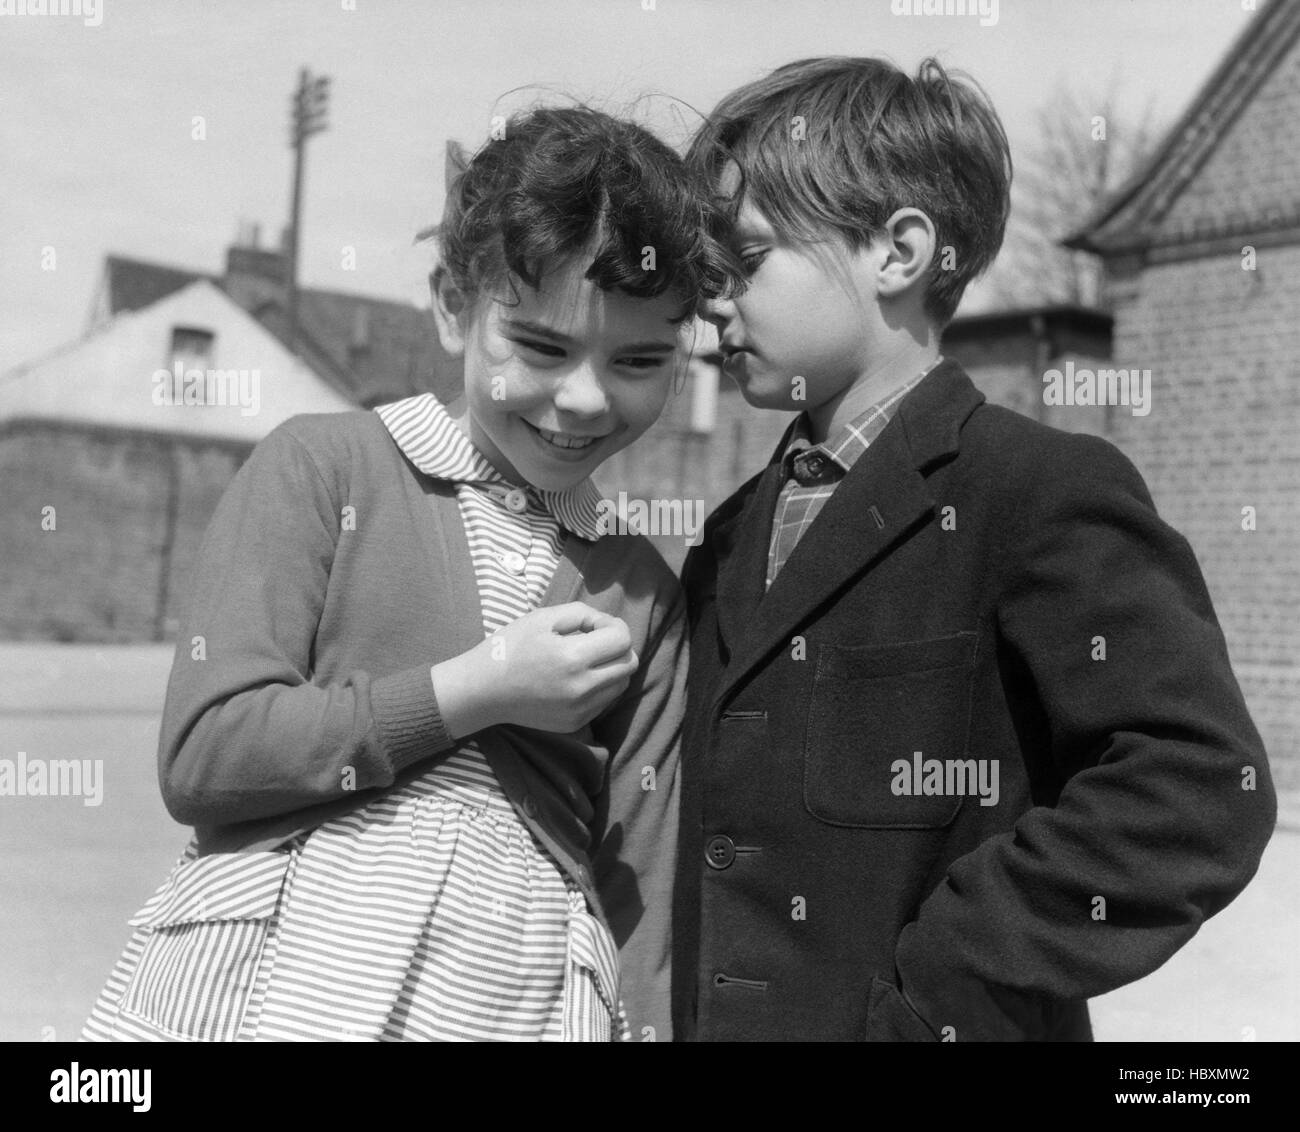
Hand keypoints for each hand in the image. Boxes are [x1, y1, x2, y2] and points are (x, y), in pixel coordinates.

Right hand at [432, 603, 638, 736]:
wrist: (483, 692)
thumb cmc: (509, 648)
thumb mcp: (542, 618)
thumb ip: (581, 614)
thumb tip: (606, 625)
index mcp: (573, 658)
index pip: (622, 639)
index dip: (611, 625)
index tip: (591, 625)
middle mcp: (582, 688)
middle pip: (630, 663)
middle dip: (617, 646)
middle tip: (592, 640)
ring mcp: (580, 709)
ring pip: (621, 683)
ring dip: (612, 666)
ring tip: (584, 659)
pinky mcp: (576, 723)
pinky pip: (605, 700)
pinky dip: (599, 685)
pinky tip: (575, 678)